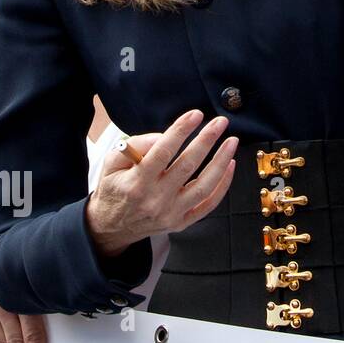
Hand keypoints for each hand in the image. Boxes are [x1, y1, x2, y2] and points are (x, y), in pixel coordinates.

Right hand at [85, 109, 237, 257]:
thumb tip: (163, 136)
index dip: (181, 131)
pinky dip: (223, 185)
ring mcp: (171, 213)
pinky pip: (209, 204)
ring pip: (204, 186)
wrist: (112, 227)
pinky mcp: (182, 222)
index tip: (196, 115)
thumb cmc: (115, 189)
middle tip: (220, 122)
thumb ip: (135, 145)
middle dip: (207, 140)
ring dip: (221, 161)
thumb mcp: (111, 163)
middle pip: (187, 166)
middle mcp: (155, 200)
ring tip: (231, 141)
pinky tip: (230, 165)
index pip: (162, 152)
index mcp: (136, 183)